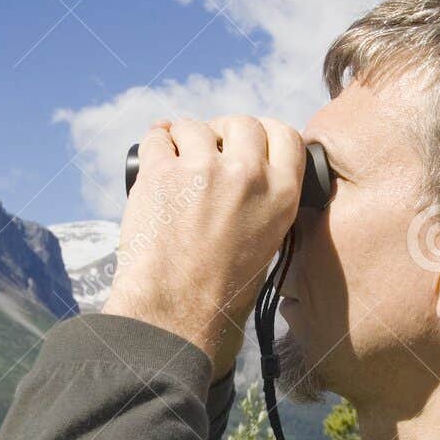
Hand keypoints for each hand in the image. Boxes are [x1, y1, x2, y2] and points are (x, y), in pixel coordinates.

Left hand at [105, 115, 306, 378]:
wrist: (176, 316)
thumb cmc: (220, 293)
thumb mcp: (267, 243)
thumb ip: (265, 200)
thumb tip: (247, 168)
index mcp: (282, 195)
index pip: (285, 133)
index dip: (264, 134)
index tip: (247, 144)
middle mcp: (248, 175)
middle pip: (242, 123)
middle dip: (224, 132)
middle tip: (209, 153)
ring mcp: (203, 170)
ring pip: (196, 126)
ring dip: (185, 139)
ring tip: (178, 165)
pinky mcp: (162, 174)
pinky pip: (158, 136)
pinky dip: (156, 144)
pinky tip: (155, 160)